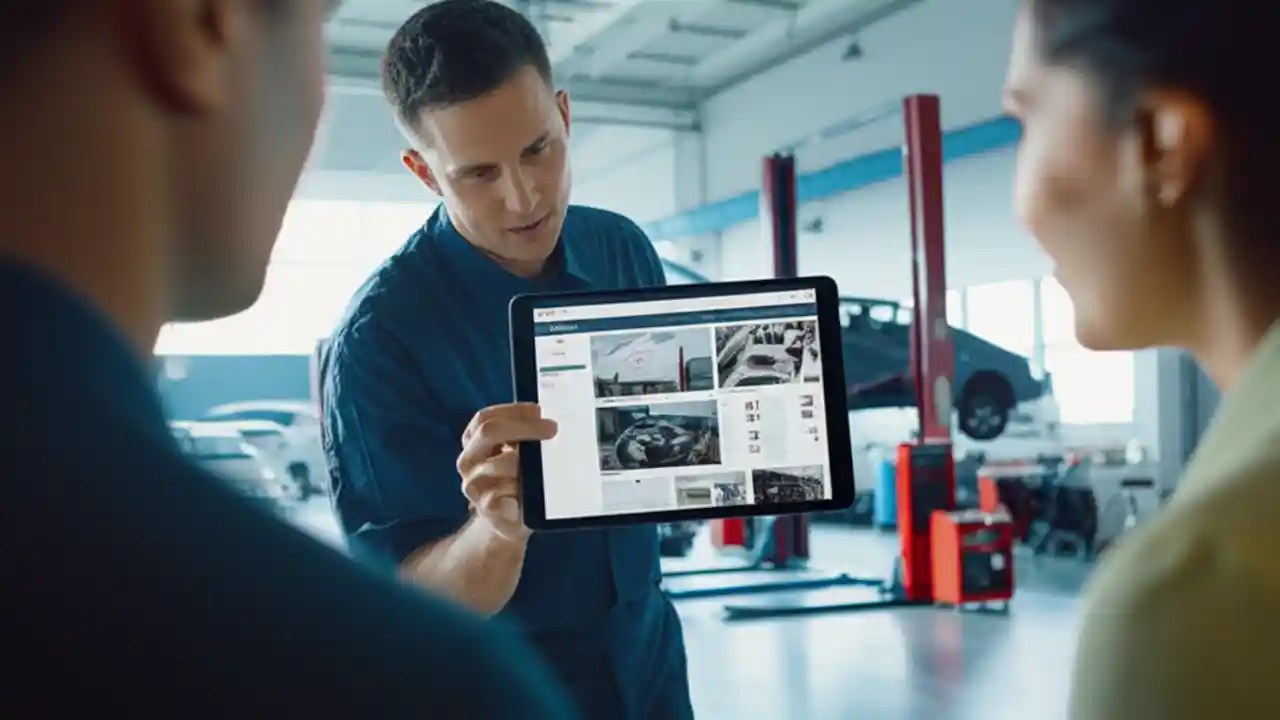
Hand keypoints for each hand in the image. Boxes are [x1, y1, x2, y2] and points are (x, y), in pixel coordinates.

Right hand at [457, 403, 556, 541]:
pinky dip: (523, 491)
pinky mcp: (485, 508)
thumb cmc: (517, 480)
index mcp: (473, 442)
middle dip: (524, 427)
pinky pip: (507, 492)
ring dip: (528, 464)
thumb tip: (548, 419)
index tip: (540, 411)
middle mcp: (467, 461)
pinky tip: (533, 494)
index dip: (513, 411)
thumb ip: (524, 435)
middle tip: (552, 429)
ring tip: (546, 469)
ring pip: (503, 463)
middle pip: (489, 432)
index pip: (485, 418)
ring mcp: (473, 486)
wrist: (510, 521)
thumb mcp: (518, 453)